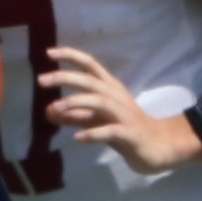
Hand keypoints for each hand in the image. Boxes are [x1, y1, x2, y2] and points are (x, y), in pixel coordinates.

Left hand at [46, 46, 201, 174]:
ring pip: (100, 102)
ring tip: (56, 107)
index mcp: (110, 88)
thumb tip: (48, 110)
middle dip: (66, 78)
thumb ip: (74, 115)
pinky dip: (94, 133)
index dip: (71, 56)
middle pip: (91, 81)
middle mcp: (117, 97)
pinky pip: (111, 131)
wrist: (159, 147)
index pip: (90, 66)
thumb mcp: (97, 120)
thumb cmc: (126, 129)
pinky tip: (78, 137)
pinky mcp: (130, 134)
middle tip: (42, 79)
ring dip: (77, 102)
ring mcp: (125, 115)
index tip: (49, 52)